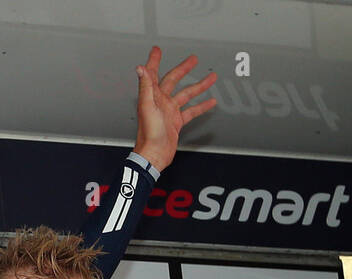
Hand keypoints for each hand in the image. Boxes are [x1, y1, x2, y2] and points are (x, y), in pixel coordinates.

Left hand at [132, 46, 216, 172]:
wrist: (154, 155)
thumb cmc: (149, 134)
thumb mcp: (147, 107)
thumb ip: (145, 86)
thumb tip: (140, 68)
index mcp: (152, 96)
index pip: (152, 74)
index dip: (154, 61)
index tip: (157, 50)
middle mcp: (160, 102)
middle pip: (173, 80)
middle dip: (183, 69)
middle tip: (193, 59)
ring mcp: (169, 112)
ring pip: (186, 94)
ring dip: (199, 86)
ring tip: (211, 77)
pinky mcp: (176, 122)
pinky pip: (191, 111)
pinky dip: (201, 106)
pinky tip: (210, 102)